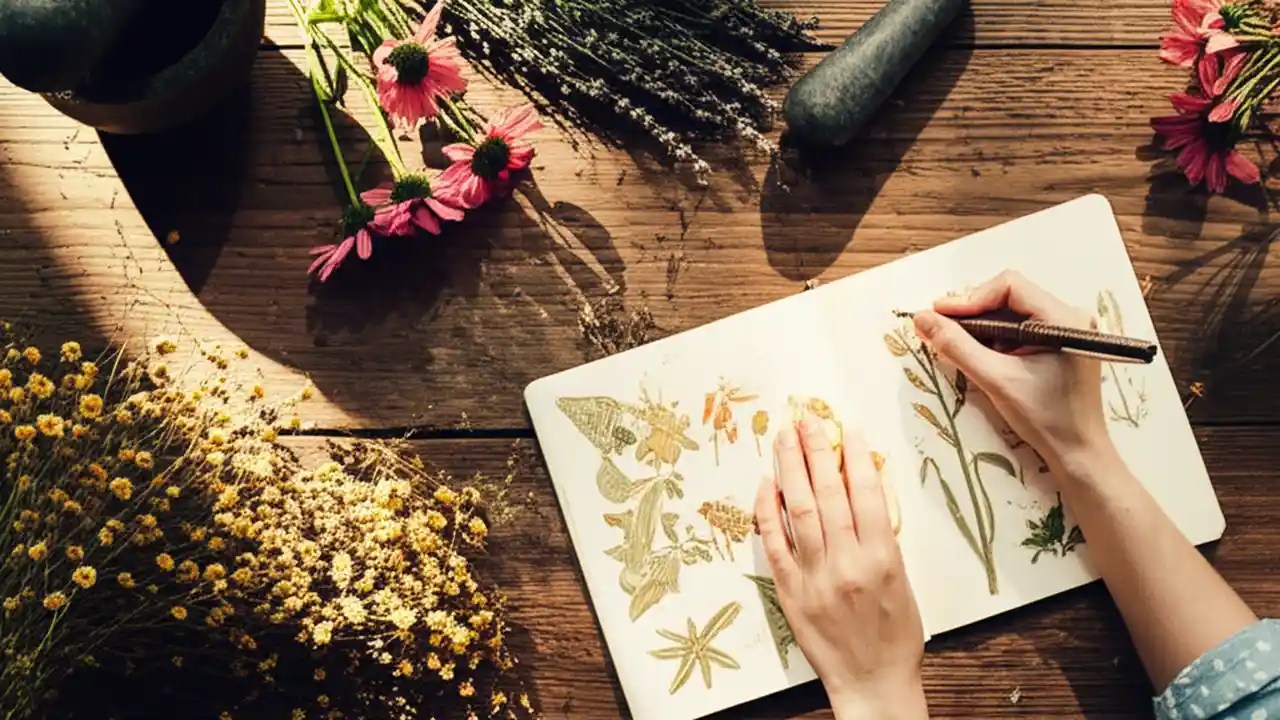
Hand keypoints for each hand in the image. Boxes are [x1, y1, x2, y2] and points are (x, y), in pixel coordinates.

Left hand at [755, 417, 927, 719]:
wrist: (873, 682)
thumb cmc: (896, 633)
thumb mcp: (904, 578)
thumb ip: (882, 534)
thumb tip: (866, 486)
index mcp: (882, 558)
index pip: (865, 493)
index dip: (854, 456)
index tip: (846, 428)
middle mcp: (846, 563)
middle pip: (827, 494)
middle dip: (815, 451)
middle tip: (806, 417)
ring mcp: (814, 577)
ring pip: (797, 511)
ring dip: (789, 469)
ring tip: (784, 437)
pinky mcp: (790, 591)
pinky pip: (774, 544)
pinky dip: (767, 512)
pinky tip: (766, 484)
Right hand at [911, 270, 1111, 475]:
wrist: (1078, 453)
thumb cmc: (1046, 419)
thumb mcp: (996, 380)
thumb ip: (956, 346)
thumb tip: (922, 319)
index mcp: (1063, 319)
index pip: (1009, 286)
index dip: (970, 298)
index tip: (939, 315)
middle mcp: (1068, 317)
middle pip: (1008, 297)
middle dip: (972, 312)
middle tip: (940, 329)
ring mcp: (1065, 330)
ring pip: (1011, 312)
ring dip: (980, 327)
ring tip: (956, 344)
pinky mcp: (1058, 344)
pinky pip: (1019, 329)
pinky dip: (994, 339)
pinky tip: (979, 355)